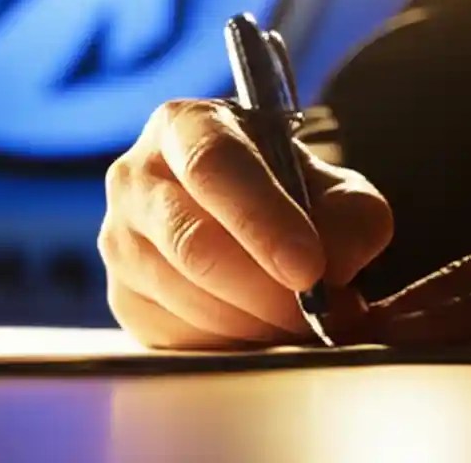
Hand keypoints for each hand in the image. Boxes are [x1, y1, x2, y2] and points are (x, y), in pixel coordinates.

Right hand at [99, 99, 392, 348]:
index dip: (261, 220)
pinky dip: (231, 345)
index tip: (309, 268)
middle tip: (319, 313)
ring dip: (255, 324)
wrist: (236, 218)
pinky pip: (175, 335)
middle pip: (192, 241)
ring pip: (184, 295)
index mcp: (184, 126)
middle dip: (266, 290)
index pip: (213, 165)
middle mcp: (136, 177)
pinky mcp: (123, 297)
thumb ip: (351, 216)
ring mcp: (119, 239)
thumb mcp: (333, 187)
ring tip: (303, 323)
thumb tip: (332, 267)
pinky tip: (263, 332)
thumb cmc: (283, 192)